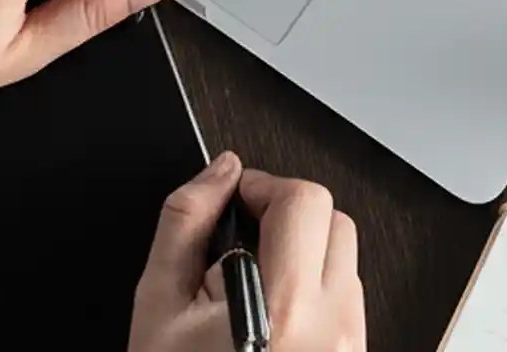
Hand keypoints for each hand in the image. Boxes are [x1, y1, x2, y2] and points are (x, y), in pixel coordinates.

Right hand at [128, 153, 365, 351]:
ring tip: (252, 292)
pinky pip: (349, 300)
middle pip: (334, 221)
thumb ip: (184, 225)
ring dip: (304, 255)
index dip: (264, 185)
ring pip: (345, 261)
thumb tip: (218, 171)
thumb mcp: (157, 310)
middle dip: (288, 216)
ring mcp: (350, 345)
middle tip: (241, 240)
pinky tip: (273, 321)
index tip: (236, 197)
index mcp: (283, 308)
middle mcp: (331, 326)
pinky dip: (316, 291)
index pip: (303, 202)